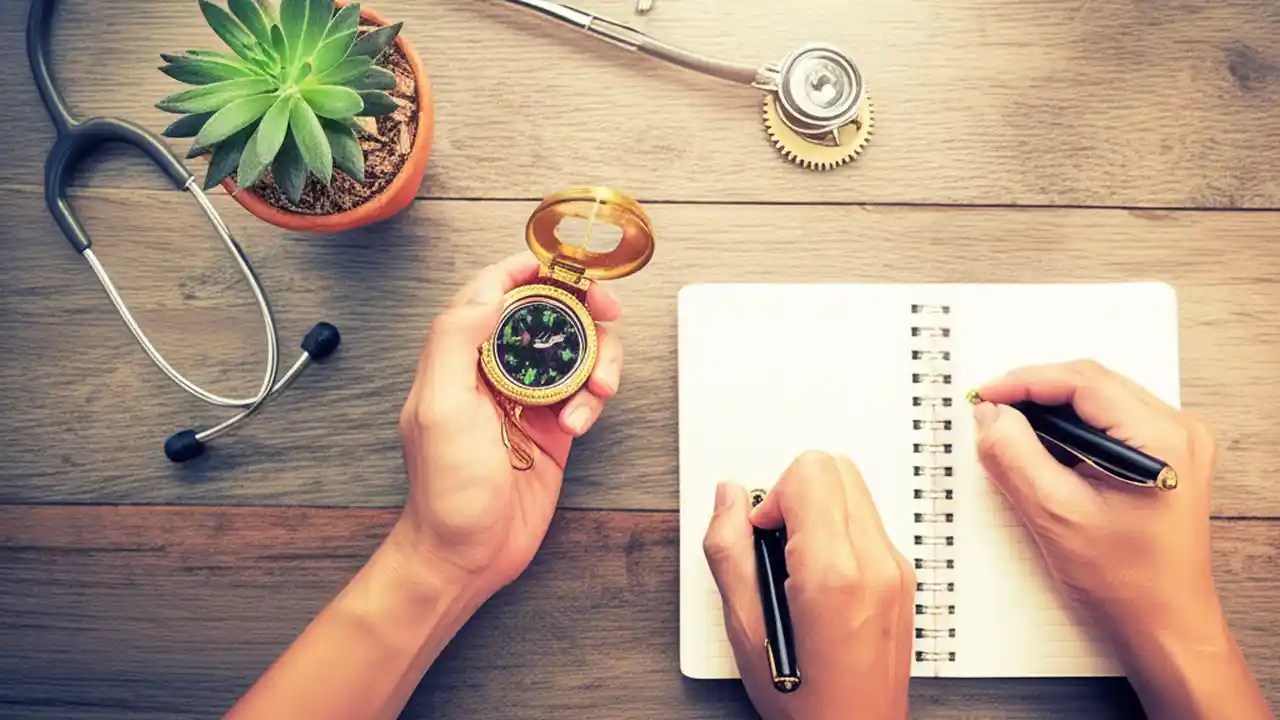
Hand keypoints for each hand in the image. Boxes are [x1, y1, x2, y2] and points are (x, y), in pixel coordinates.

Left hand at [391, 253, 622, 600]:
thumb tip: (488, 292)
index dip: (528, 270)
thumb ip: (455, 341)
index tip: (564, 264)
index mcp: (460, 357)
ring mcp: (528, 397)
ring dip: (598, 361)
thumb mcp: (438, 408)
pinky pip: (586, 394)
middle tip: (607, 312)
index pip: (492, 292)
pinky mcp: (555, 427)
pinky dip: (593, 402)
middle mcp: (495, 370)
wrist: (466, 554)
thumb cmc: (444, 490)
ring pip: (576, 351)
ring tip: (598, 390)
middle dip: (583, 308)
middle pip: (547, 314)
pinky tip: (580, 424)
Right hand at [703, 452, 914, 719]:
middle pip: (836, 467)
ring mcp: (896, 569)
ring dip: (816, 510)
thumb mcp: (744, 628)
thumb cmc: (803, 699)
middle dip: (795, 493)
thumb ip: (729, 551)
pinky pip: (866, 520)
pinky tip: (816, 576)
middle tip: (775, 543)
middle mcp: (876, 562)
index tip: (761, 534)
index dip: (772, 495)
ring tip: (794, 564)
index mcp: (835, 571)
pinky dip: (836, 530)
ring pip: (853, 488)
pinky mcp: (903, 576)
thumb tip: (729, 498)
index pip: (811, 471)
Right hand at [972, 360, 1215, 638]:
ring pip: (1100, 399)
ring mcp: (1177, 443)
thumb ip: (1015, 457)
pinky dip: (1072, 426)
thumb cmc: (1125, 581)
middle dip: (1036, 393)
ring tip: (1012, 430)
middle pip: (1093, 384)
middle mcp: (1179, 431)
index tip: (985, 397)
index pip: (1083, 382)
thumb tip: (991, 415)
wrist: (1165, 623)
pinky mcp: (1166, 456)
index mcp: (1162, 439)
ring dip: (1052, 409)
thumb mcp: (1055, 515)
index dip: (1025, 382)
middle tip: (991, 413)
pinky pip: (1111, 421)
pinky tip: (1045, 447)